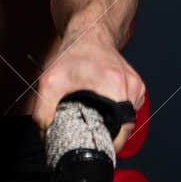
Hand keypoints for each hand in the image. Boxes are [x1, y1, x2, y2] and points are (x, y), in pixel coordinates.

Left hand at [33, 29, 143, 151]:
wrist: (89, 33)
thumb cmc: (74, 53)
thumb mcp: (50, 81)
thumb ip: (43, 110)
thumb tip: (45, 133)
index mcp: (115, 86)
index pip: (120, 132)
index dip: (106, 145)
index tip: (92, 147)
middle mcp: (131, 86)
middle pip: (124, 128)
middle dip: (106, 136)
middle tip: (88, 135)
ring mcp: (136, 86)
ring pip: (127, 120)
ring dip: (112, 124)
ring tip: (95, 119)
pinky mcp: (137, 86)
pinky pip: (129, 109)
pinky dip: (117, 113)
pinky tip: (103, 108)